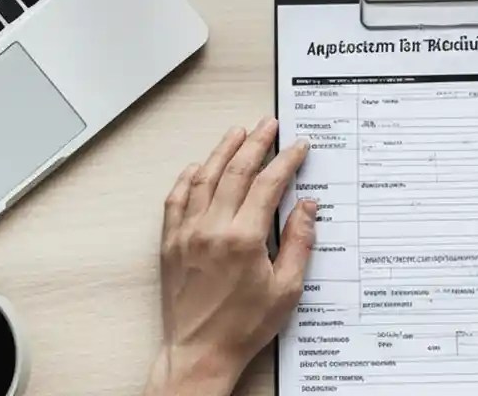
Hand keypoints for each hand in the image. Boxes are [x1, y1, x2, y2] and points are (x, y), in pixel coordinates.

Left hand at [144, 118, 316, 395]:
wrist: (201, 352)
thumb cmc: (244, 326)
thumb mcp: (287, 288)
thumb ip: (299, 242)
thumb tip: (307, 206)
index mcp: (244, 239)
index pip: (267, 184)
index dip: (285, 160)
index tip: (297, 147)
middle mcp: (212, 229)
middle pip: (235, 171)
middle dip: (255, 143)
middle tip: (268, 125)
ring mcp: (187, 233)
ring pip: (204, 177)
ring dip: (222, 150)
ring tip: (237, 132)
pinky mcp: (171, 243)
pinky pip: (176, 199)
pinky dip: (188, 177)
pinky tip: (198, 167)